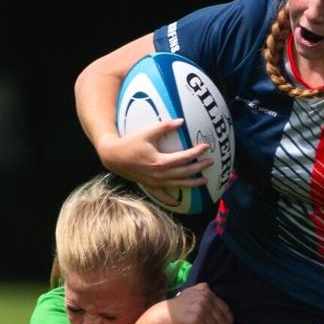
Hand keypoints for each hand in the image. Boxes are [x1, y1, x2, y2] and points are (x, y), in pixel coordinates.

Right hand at [96, 118, 212, 190]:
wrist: (112, 156)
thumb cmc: (129, 142)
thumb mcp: (146, 132)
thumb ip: (164, 126)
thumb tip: (181, 121)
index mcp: (160, 161)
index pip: (184, 157)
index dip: (197, 152)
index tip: (206, 146)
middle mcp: (160, 174)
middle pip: (185, 172)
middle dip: (199, 167)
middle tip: (210, 162)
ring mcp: (155, 182)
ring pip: (178, 184)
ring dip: (193, 183)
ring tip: (205, 180)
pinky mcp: (149, 185)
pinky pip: (162, 195)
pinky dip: (170, 199)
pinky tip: (177, 202)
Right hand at [157, 283, 232, 323]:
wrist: (162, 317)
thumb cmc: (177, 308)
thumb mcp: (189, 293)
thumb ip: (201, 290)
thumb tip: (212, 290)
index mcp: (204, 291)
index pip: (222, 305)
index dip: (228, 315)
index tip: (230, 322)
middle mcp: (204, 298)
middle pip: (220, 316)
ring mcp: (200, 309)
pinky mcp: (196, 321)